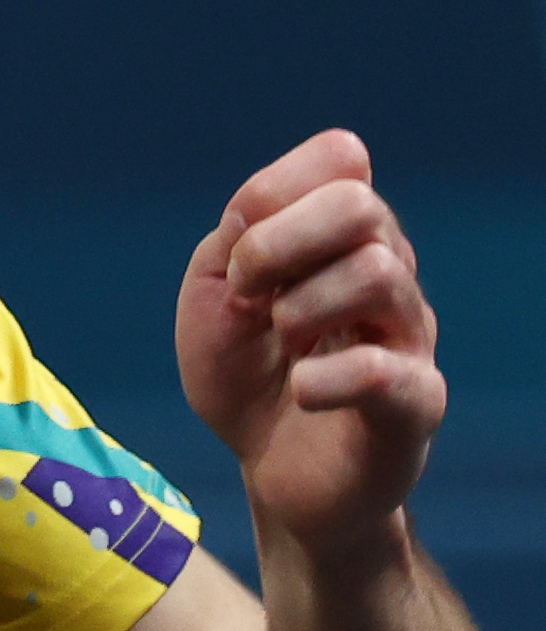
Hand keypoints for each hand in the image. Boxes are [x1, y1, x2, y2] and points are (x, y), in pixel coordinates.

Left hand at [177, 130, 442, 554]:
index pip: (340, 159)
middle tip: (249, 294)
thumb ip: (236, 238)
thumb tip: (264, 208)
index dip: (274, 192)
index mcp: (341, 237)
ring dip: (300, 307)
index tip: (239, 254)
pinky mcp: (416, 405)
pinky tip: (300, 389)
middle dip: (278, 243)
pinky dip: (324, 377)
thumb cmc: (247, 373)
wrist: (271, 471)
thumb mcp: (215, 295)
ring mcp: (409, 337)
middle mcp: (388, 273)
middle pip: (360, 205)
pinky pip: (387, 370)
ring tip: (281, 344)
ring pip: (377, 273)